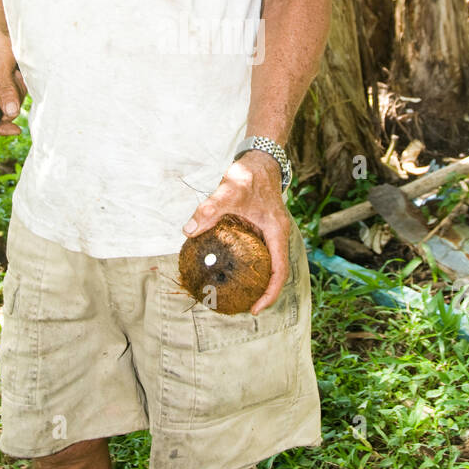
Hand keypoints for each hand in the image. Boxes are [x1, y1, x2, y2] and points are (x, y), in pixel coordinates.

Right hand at [0, 26, 26, 136]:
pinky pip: (14, 89)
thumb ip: (6, 91)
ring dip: (18, 87)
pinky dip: (19, 81)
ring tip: (15, 70)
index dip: (0, 127)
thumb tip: (11, 114)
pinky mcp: (1, 80)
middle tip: (15, 77)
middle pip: (1, 109)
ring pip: (10, 100)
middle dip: (12, 97)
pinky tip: (17, 69)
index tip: (17, 130)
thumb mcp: (1, 68)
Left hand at [182, 151, 289, 313]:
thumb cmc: (249, 175)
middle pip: (276, 273)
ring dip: (259, 282)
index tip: (255, 308)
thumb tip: (189, 231)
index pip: (279, 271)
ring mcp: (273, 234)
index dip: (269, 293)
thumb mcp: (228, 190)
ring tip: (240, 295)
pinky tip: (234, 270)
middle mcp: (278, 236)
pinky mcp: (264, 230)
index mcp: (276, 232)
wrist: (260, 160)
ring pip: (271, 265)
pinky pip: (263, 254)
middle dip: (264, 293)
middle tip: (244, 307)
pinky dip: (253, 267)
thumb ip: (209, 210)